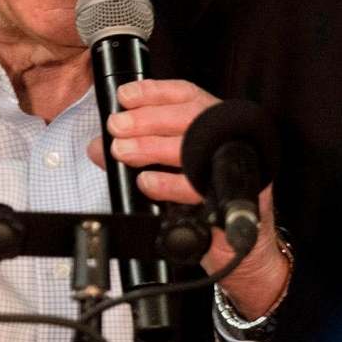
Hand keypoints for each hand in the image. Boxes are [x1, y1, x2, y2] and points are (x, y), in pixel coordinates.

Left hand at [89, 79, 288, 319]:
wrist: (241, 250)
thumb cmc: (205, 205)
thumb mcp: (167, 172)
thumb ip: (136, 154)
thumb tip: (98, 146)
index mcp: (216, 123)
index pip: (186, 95)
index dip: (154, 92)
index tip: (124, 97)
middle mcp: (231, 139)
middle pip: (190, 116)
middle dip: (147, 119)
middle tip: (116, 128)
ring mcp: (240, 166)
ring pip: (195, 146)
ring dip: (152, 147)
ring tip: (123, 152)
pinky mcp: (243, 195)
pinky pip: (201, 186)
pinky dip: (169, 184)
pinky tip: (147, 183)